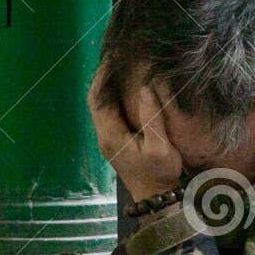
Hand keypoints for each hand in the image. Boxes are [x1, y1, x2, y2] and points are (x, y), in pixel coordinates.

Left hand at [87, 67, 183, 201]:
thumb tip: (144, 88)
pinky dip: (111, 97)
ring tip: (118, 67)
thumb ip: (152, 117)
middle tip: (113, 56)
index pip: (99, 99)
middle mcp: (104, 136)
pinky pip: (107, 113)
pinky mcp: (114, 142)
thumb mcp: (160, 147)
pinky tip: (124, 89)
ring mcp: (107, 140)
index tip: (113, 56)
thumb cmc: (160, 174)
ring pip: (99, 107)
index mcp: (111, 135)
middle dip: (101, 77)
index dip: (103, 76)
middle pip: (94, 100)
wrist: (155, 198)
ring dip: (105, 87)